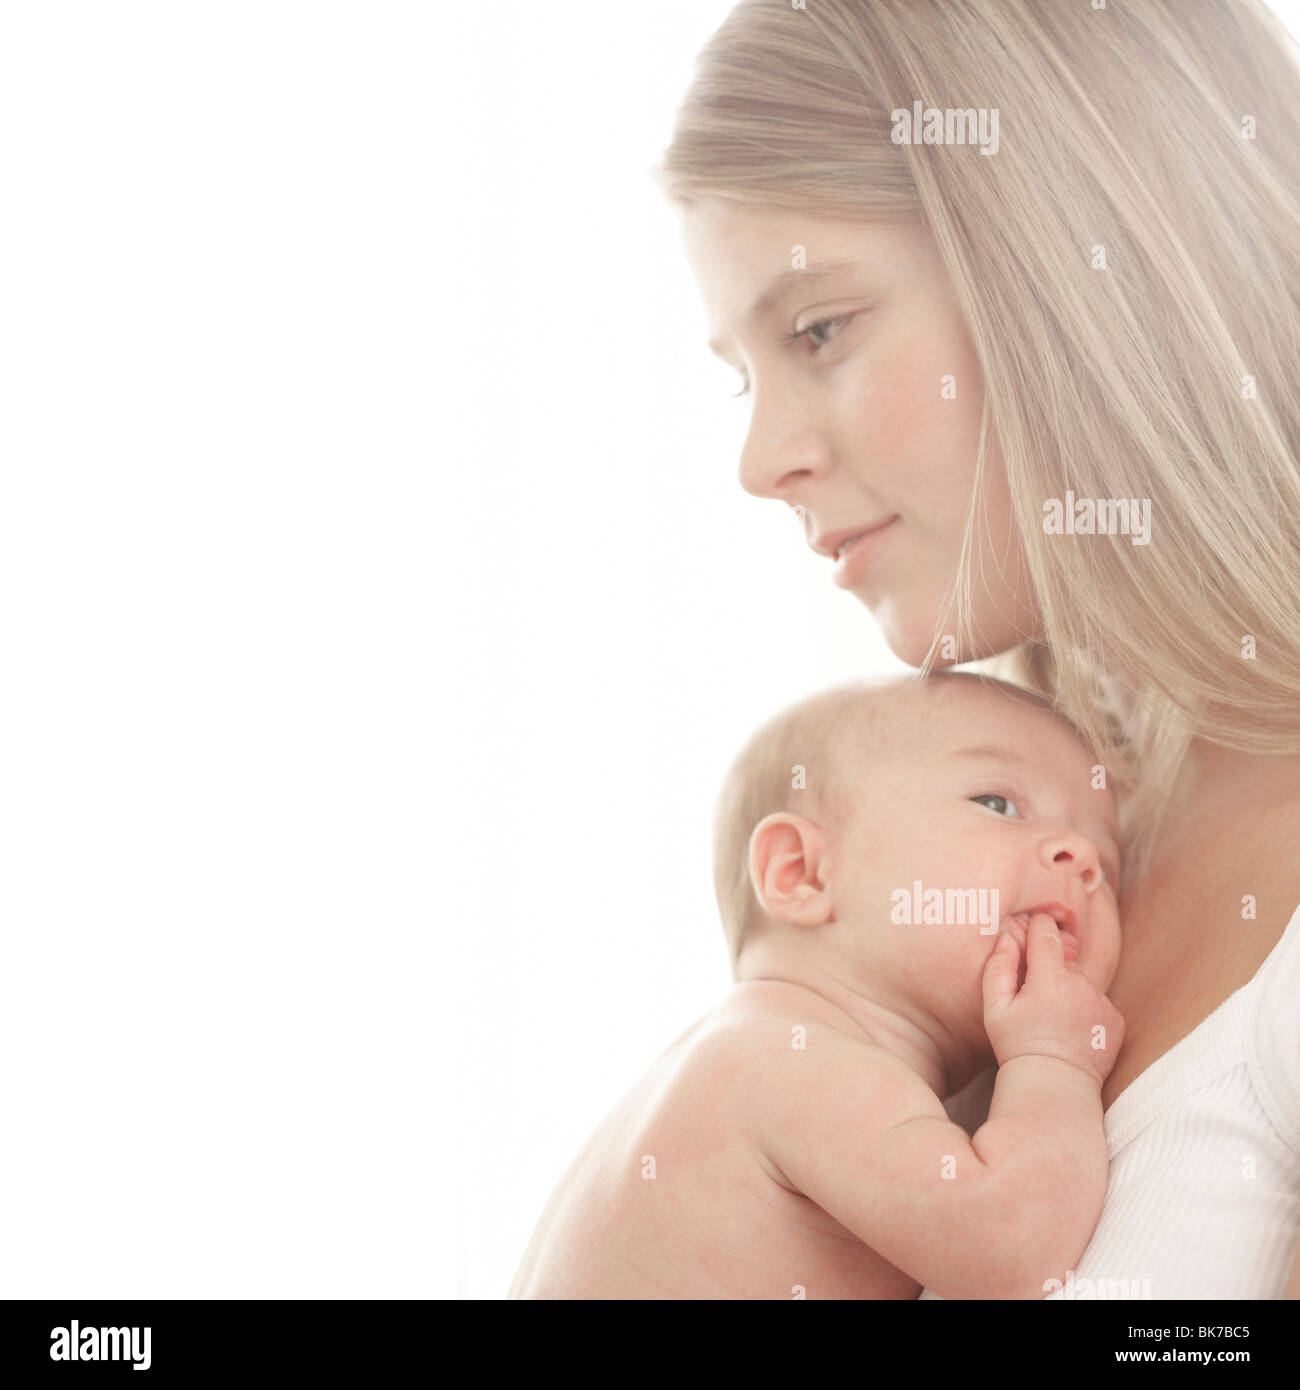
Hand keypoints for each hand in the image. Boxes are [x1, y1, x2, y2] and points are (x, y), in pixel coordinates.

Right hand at [981, 911, 1124, 1084]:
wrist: (1054, 1085)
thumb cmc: (1017, 1046)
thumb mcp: (995, 1008)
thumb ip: (998, 967)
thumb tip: (1007, 937)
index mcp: (1050, 977)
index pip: (1046, 932)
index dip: (1037, 926)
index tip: (1032, 926)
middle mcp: (1082, 985)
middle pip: (1064, 961)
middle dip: (1050, 970)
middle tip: (1035, 997)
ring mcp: (1103, 1003)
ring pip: (1082, 983)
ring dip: (1068, 992)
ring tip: (1053, 1020)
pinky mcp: (1116, 1021)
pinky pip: (1098, 1004)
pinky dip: (1086, 1011)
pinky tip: (1071, 1031)